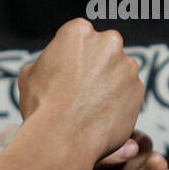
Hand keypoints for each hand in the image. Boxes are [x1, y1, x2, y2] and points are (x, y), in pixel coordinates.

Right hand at [17, 18, 143, 161]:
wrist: (61, 138)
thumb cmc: (41, 105)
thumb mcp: (30, 74)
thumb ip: (48, 62)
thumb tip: (53, 66)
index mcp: (79, 31)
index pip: (80, 37)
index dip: (73, 55)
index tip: (70, 72)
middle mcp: (108, 42)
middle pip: (105, 50)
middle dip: (97, 65)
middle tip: (82, 89)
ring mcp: (127, 66)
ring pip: (120, 71)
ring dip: (111, 83)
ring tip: (91, 106)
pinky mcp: (138, 89)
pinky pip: (129, 93)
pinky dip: (120, 102)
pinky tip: (103, 116)